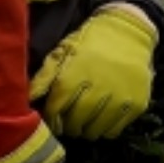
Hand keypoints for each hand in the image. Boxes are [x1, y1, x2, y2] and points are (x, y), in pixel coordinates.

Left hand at [29, 3, 157, 138]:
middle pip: (75, 124)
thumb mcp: (62, 52)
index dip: (51, 119)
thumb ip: (44, 77)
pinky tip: (102, 120)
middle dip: (68, 126)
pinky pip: (115, 130)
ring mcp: (119, 99)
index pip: (56, 111)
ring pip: (94, 131)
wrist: (128, 31)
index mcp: (73, 77)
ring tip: (85, 122)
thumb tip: (27, 100)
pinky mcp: (136, 104)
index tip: (52, 119)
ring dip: (86, 130)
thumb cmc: (90, 42)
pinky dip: (105, 130)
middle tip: (69, 122)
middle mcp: (97, 90)